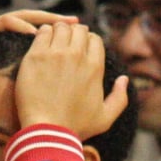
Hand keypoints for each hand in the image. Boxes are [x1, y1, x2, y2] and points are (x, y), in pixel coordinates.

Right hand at [0, 9, 77, 95]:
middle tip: (78, 24)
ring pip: (20, 18)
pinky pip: (0, 24)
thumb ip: (20, 89)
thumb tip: (46, 106)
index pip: (39, 37)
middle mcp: (1, 35)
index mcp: (9, 47)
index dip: (60, 38)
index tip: (81, 42)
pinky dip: (17, 26)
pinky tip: (33, 33)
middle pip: (35, 22)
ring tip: (59, 25)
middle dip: (56, 22)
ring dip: (40, 19)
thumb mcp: (0, 91)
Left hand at [14, 22, 128, 139]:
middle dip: (73, 35)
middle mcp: (77, 56)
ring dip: (58, 33)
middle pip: (78, 29)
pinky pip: (42, 32)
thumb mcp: (105, 118)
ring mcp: (55, 54)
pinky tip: (41, 47)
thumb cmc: (75, 128)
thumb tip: (124, 79)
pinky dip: (43, 35)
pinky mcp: (36, 56)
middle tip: (64, 48)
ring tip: (52, 46)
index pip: (94, 39)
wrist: (47, 133)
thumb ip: (119, 98)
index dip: (87, 43)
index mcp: (94, 67)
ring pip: (60, 27)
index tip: (79, 53)